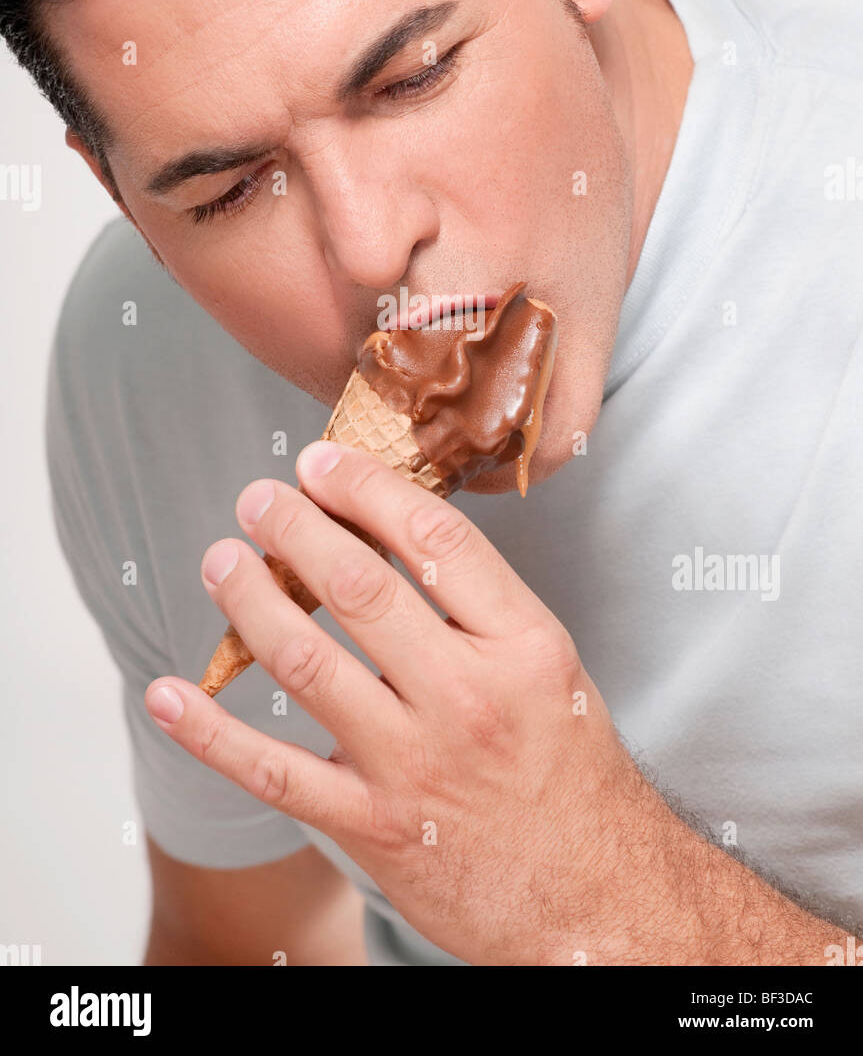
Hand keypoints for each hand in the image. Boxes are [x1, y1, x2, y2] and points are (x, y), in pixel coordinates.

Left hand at [146, 440, 631, 964]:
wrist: (594, 897)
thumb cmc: (568, 769)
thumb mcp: (550, 666)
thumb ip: (481, 605)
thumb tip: (389, 531)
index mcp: (522, 645)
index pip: (436, 539)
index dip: (367, 489)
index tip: (322, 463)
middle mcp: (468, 697)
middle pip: (361, 588)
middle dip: (294, 529)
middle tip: (257, 499)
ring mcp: (414, 764)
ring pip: (306, 661)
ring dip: (249, 600)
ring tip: (222, 560)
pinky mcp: (372, 825)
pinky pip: (272, 770)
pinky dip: (210, 731)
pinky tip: (167, 694)